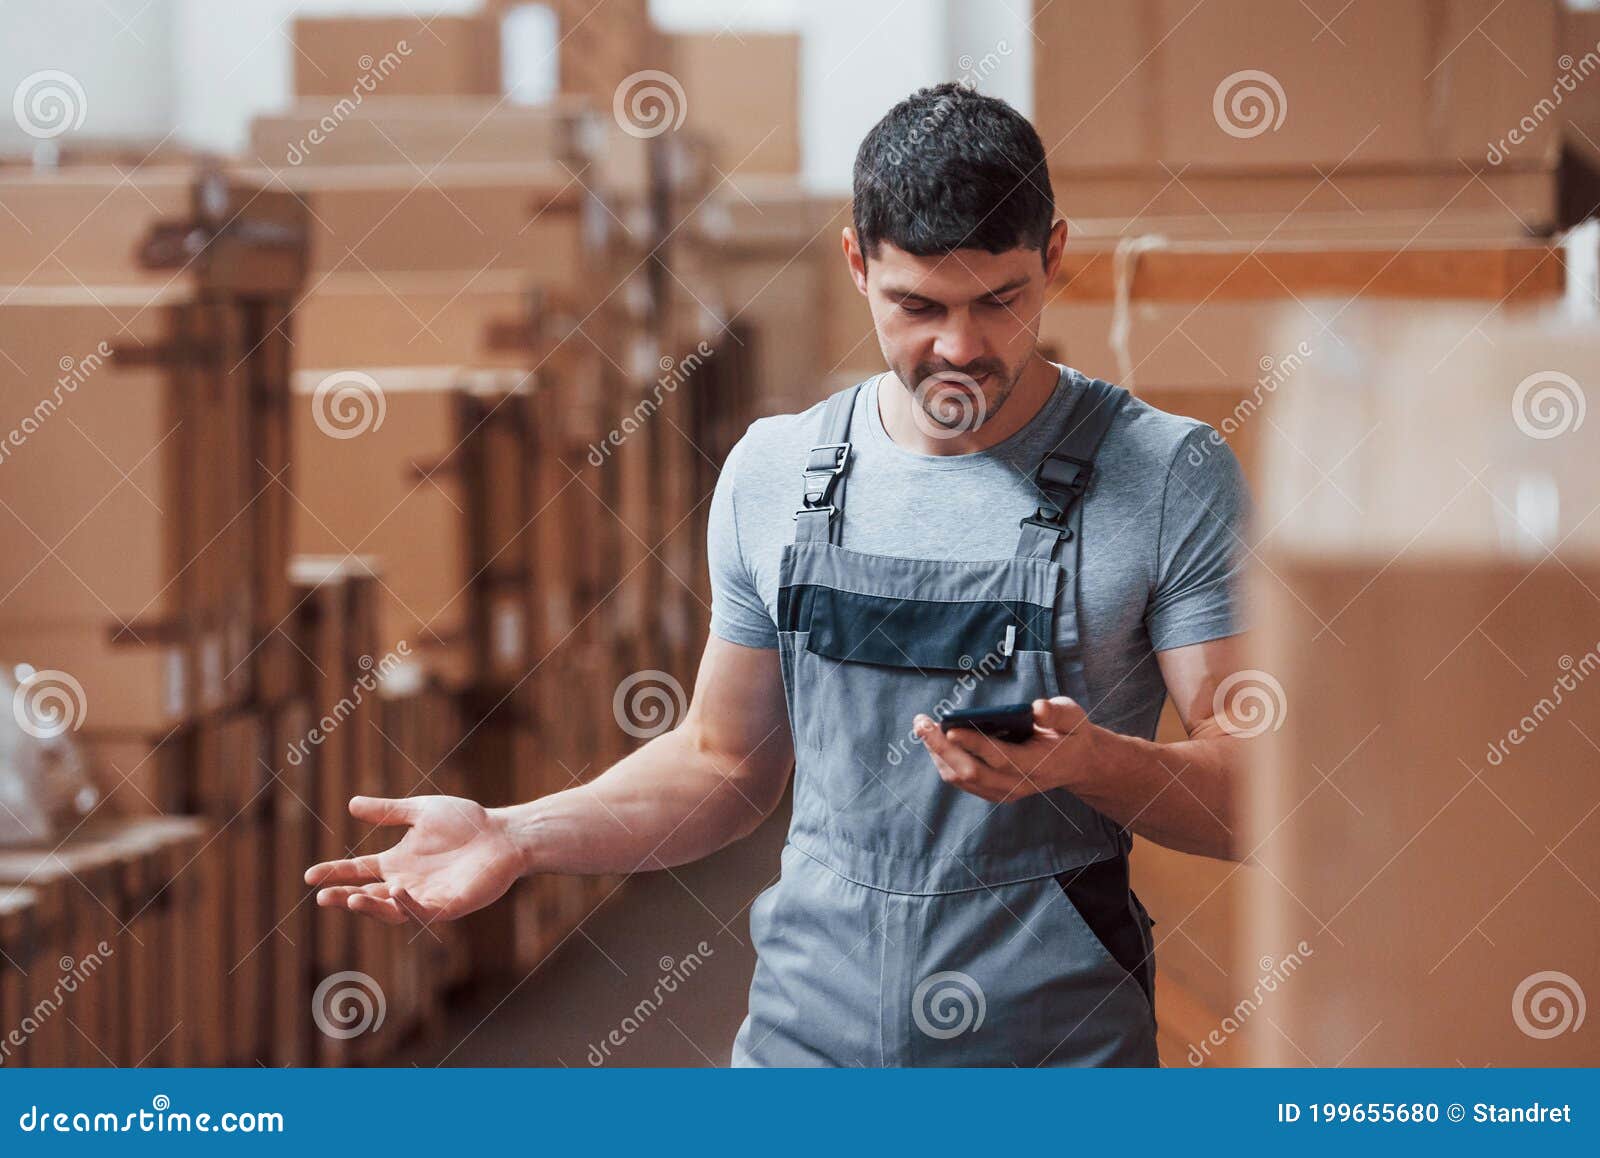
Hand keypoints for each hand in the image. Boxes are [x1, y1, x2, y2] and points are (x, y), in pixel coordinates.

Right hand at [304, 795, 524, 925]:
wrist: (503, 834)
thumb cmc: (466, 822)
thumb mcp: (421, 812)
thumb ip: (388, 811)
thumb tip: (351, 804)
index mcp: (397, 862)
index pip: (358, 871)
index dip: (334, 873)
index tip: (308, 875)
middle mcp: (406, 883)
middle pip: (368, 896)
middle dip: (344, 898)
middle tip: (322, 897)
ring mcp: (426, 897)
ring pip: (391, 911)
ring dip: (371, 907)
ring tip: (352, 899)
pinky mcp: (448, 906)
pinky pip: (422, 911)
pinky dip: (407, 905)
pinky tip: (396, 889)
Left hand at [913, 697, 1097, 802]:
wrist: (1076, 764)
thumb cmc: (1070, 734)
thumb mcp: (1073, 717)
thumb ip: (1057, 712)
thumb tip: (1038, 708)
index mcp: (1037, 764)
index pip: (1000, 758)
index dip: (974, 744)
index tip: (950, 728)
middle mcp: (1018, 784)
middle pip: (971, 772)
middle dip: (941, 748)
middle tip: (921, 723)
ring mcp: (1004, 792)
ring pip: (961, 779)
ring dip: (937, 754)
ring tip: (923, 727)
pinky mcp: (994, 792)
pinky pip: (962, 781)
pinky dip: (944, 761)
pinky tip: (935, 740)